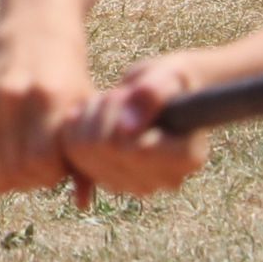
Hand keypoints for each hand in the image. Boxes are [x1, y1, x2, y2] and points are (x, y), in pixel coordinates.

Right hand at [0, 32, 94, 203]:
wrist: (34, 40)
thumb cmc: (70, 84)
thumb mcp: (86, 113)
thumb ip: (88, 160)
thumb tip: (83, 205)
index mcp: (49, 97)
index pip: (41, 162)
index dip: (51, 174)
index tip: (59, 165)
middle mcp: (13, 97)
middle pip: (16, 170)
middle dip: (32, 180)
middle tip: (42, 169)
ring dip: (12, 179)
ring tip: (26, 164)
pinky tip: (7, 161)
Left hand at [58, 52, 213, 202]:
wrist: (157, 94)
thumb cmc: (169, 81)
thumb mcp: (168, 77)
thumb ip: (152, 95)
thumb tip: (126, 129)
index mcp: (187, 158)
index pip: (136, 150)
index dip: (121, 115)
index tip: (129, 94)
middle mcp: (164, 180)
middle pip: (107, 149)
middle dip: (105, 110)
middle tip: (119, 94)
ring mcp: (136, 184)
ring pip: (86, 151)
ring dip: (90, 116)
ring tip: (109, 102)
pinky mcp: (111, 180)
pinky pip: (74, 154)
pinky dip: (77, 126)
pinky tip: (93, 114)